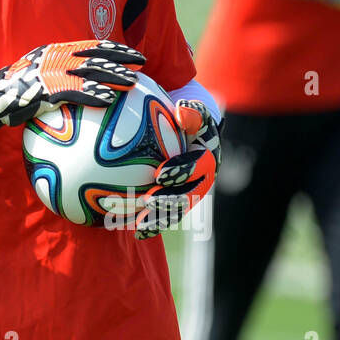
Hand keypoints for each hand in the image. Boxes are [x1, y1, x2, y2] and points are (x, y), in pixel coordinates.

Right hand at [0, 40, 145, 141]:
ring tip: (132, 82)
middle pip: (94, 54)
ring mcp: (49, 71)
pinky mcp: (44, 89)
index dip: (114, 48)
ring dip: (112, 75)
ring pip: (88, 70)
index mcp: (55, 50)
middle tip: (142, 63)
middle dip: (120, 58)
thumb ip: (61, 75)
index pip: (90, 44)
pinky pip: (74, 91)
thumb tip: (85, 85)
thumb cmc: (15, 92)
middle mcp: (54, 56)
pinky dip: (93, 94)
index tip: (133, 54)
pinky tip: (109, 100)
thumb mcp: (38, 76)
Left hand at [133, 99, 220, 239]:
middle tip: (148, 202)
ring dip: (160, 219)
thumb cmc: (182, 116)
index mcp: (207, 158)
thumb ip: (191, 111)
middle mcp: (202, 179)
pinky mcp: (176, 202)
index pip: (199, 166)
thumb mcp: (190, 110)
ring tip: (140, 226)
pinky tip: (132, 230)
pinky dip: (150, 224)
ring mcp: (190, 193)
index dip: (183, 171)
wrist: (182, 128)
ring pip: (178, 210)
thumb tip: (182, 111)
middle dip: (170, 202)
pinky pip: (164, 216)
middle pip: (190, 195)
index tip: (160, 174)